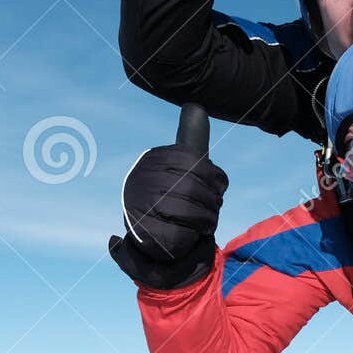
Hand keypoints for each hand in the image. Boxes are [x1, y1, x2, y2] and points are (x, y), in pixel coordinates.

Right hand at [110, 105, 229, 288]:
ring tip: (202, 225)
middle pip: (195, 187)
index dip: (215, 180)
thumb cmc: (180, 201)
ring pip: (191, 211)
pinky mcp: (141, 235)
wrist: (162, 246)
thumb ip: (192, 138)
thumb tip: (195, 105)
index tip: (215, 189)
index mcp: (154, 160)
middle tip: (210, 212)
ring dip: (206, 222)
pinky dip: (192, 239)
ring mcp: (137, 206)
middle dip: (212, 203)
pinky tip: (188, 238)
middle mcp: (141, 180)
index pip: (198, 164)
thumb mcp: (187, 166)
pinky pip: (181, 234)